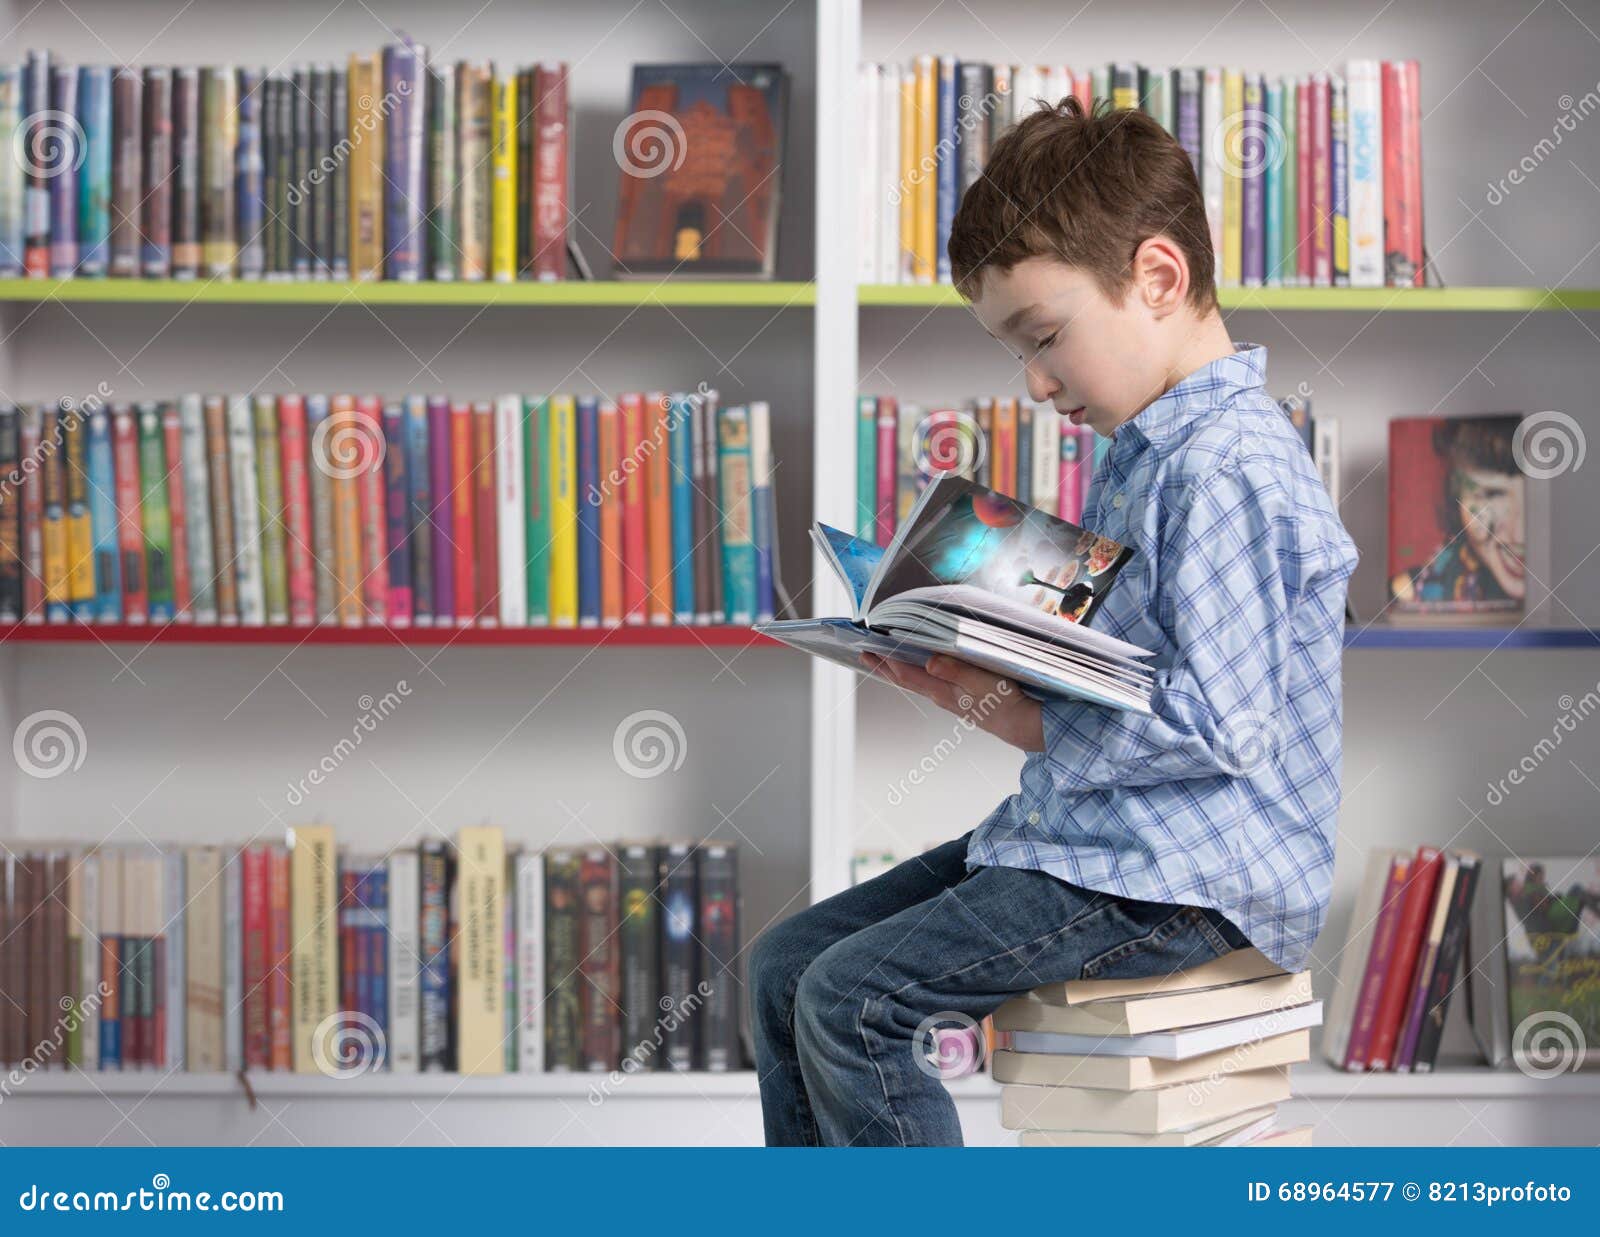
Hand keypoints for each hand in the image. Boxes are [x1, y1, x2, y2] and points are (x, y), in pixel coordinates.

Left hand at [860, 652, 1044, 752]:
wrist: (1021, 724)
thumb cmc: (1005, 701)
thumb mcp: (981, 681)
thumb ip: (955, 670)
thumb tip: (929, 661)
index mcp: (942, 690)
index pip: (905, 674)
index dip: (885, 661)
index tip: (868, 648)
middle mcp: (940, 696)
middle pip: (903, 679)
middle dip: (882, 666)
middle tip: (863, 653)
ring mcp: (948, 698)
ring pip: (914, 682)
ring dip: (896, 670)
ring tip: (882, 660)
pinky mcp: (957, 698)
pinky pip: (927, 684)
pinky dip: (914, 674)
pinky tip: (916, 669)